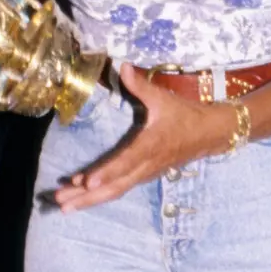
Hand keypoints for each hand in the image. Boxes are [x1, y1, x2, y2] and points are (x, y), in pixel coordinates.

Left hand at [52, 65, 231, 209]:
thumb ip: (140, 85)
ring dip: (89, 199)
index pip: (127, 161)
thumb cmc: (185, 115)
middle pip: (114, 186)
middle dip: (86, 196)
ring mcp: (145, 173)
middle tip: (60, 203)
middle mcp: (146, 164)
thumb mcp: (163, 98)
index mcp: (151, 145)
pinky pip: (119, 188)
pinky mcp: (144, 175)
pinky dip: (99, 193)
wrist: (209, 135)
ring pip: (115, 190)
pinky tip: (81, 193)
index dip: (107, 172)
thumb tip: (122, 66)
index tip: (88, 181)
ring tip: (63, 205)